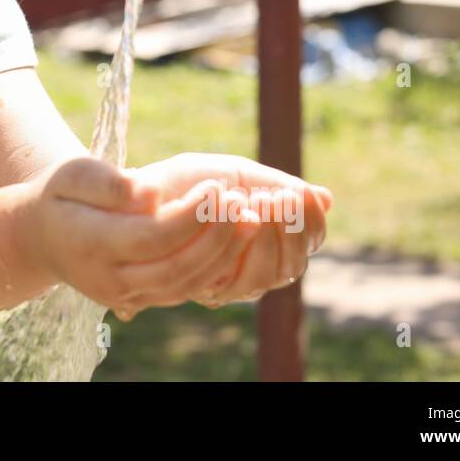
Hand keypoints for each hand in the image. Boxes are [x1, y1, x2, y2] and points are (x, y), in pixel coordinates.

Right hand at [16, 157, 265, 316]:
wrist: (40, 236)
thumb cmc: (61, 195)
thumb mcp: (72, 174)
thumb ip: (108, 182)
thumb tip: (151, 192)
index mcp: (90, 243)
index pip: (151, 236)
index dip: (189, 215)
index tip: (216, 187)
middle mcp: (108, 279)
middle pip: (174, 267)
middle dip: (215, 237)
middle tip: (242, 204)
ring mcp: (124, 295)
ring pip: (184, 285)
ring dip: (223, 255)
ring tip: (250, 220)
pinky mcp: (140, 300)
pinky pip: (183, 291)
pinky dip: (214, 268)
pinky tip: (234, 240)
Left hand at [128, 153, 332, 308]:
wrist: (133, 191)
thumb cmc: (185, 182)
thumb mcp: (234, 175)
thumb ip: (277, 186)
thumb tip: (327, 198)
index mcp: (265, 242)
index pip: (303, 245)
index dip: (309, 225)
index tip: (304, 195)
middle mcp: (247, 269)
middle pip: (288, 267)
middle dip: (289, 231)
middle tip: (281, 199)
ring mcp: (223, 281)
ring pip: (262, 278)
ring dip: (265, 239)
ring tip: (259, 202)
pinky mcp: (196, 285)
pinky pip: (227, 279)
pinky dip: (235, 246)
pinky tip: (234, 213)